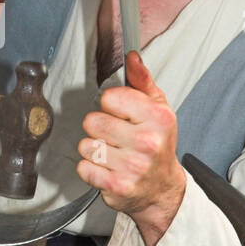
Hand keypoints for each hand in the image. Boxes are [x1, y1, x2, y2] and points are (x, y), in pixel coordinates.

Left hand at [77, 51, 185, 245]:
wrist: (161, 188)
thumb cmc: (158, 145)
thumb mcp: (157, 109)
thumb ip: (142, 81)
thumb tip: (132, 57)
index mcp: (158, 119)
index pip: (109, 97)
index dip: (111, 105)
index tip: (122, 115)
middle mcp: (147, 143)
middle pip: (92, 121)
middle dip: (99, 128)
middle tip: (115, 136)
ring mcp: (132, 167)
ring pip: (85, 145)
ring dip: (94, 149)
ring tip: (112, 153)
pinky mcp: (117, 187)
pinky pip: (83, 167)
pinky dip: (91, 169)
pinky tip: (107, 168)